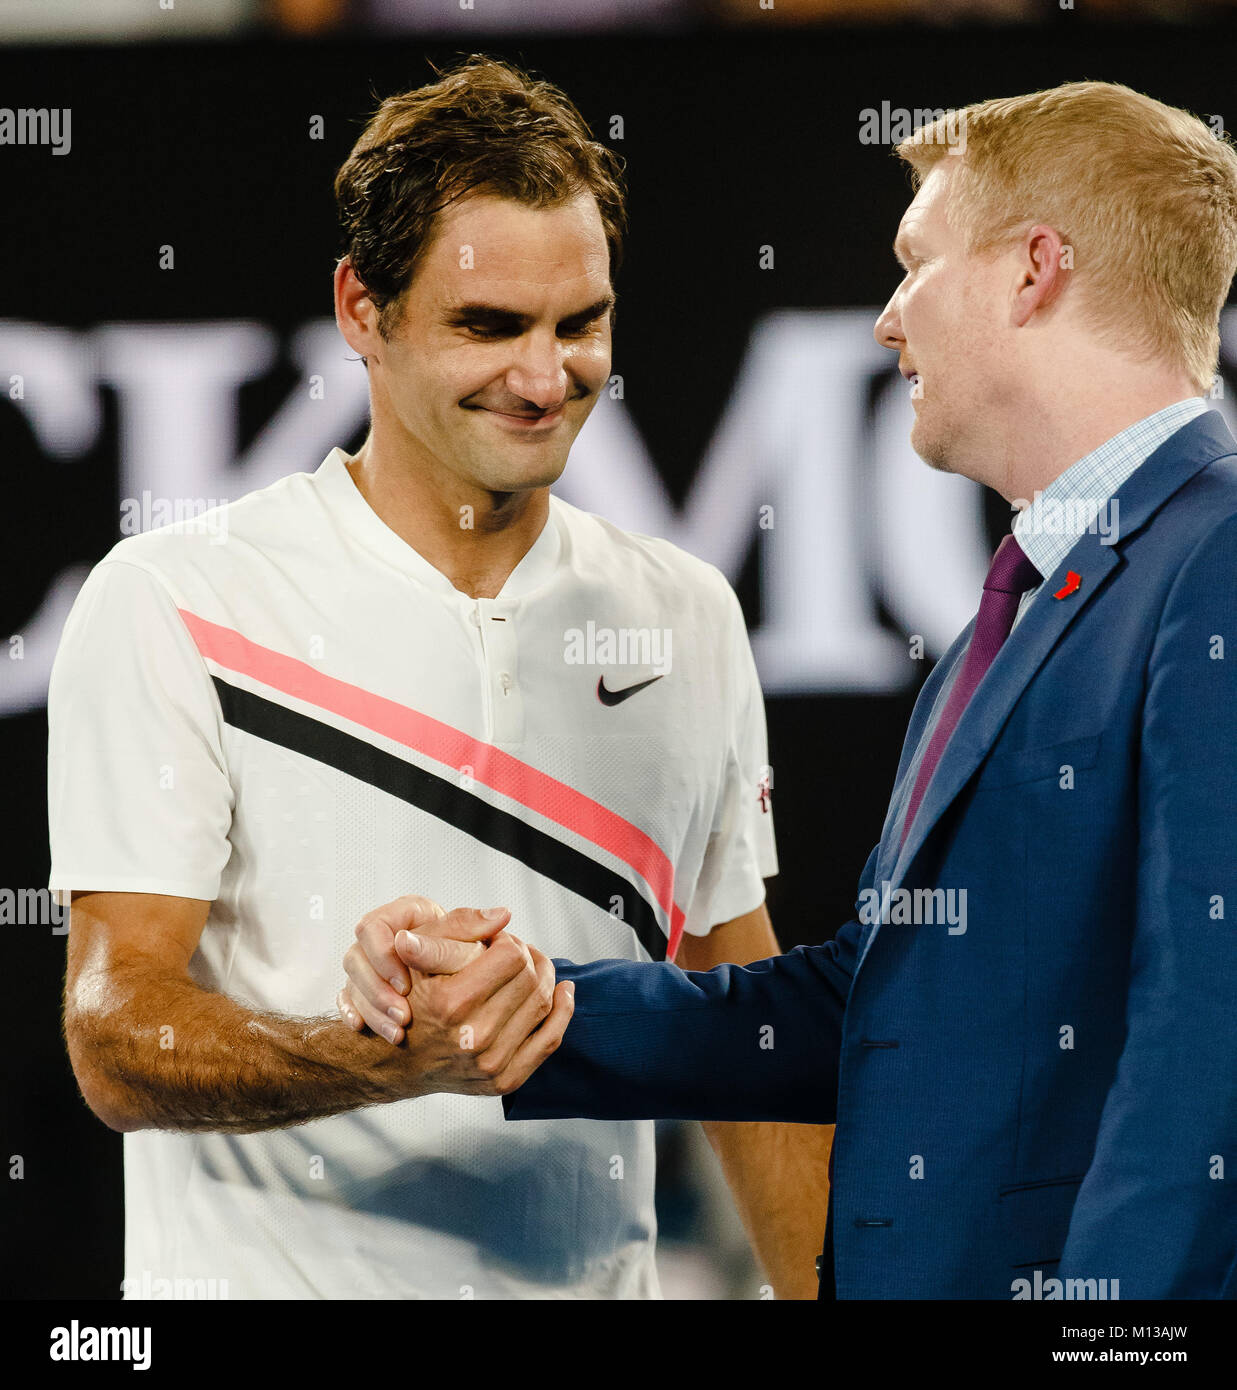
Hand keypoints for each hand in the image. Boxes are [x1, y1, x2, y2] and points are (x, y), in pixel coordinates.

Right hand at [337, 897, 573, 1097]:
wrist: (398, 1060)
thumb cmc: (410, 1000)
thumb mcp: (418, 954)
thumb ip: (458, 927)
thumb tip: (502, 913)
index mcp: (451, 1002)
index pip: (511, 955)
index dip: (508, 941)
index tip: (497, 941)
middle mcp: (473, 1036)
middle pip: (530, 978)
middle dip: (528, 956)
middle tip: (516, 952)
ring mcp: (491, 1063)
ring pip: (542, 1005)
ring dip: (545, 977)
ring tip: (533, 966)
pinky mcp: (504, 1080)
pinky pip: (548, 1041)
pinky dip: (561, 1012)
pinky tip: (563, 992)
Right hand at [339, 894, 460, 1040]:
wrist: (448, 975)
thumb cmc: (456, 947)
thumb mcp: (463, 934)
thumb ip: (474, 926)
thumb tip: (502, 915)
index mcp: (396, 916)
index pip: (372, 928)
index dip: (384, 956)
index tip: (407, 983)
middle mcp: (374, 938)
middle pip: (355, 959)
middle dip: (378, 991)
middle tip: (404, 1014)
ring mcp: (364, 964)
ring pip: (351, 984)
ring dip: (373, 1010)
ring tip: (398, 1031)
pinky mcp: (359, 987)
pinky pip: (344, 1001)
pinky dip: (354, 1015)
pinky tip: (365, 1030)